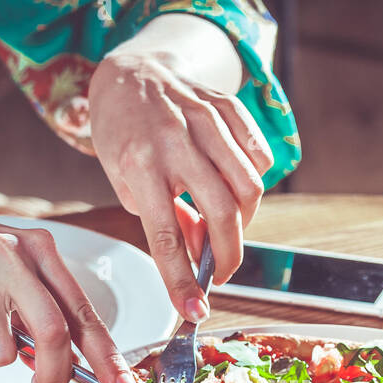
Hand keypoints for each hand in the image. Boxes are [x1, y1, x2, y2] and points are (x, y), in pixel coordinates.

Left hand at [89, 46, 273, 321]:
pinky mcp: (228, 107)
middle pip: (220, 212)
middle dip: (226, 256)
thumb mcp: (127, 182)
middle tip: (219, 274)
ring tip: (226, 229)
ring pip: (249, 185)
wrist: (130, 72)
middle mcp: (174, 139)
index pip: (165, 235)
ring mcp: (205, 119)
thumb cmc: (124, 136)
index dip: (181, 278)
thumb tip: (201, 252)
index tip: (194, 310)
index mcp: (139, 163)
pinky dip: (253, 183)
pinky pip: (258, 156)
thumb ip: (164, 218)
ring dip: (244, 222)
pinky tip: (233, 188)